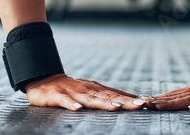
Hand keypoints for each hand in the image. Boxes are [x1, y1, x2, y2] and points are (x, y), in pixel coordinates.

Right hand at [23, 73, 144, 110]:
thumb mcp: (90, 92)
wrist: (43, 80)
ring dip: (103, 103)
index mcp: (95, 89)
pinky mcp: (57, 95)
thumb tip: (130, 100)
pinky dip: (71, 104)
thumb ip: (107, 96)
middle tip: (141, 104)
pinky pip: (64, 101)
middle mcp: (87, 89)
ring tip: (117, 107)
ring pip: (90, 98)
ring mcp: (72, 92)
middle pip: (108, 96)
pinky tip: (77, 109)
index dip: (132, 98)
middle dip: (125, 101)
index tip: (147, 102)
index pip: (117, 94)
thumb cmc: (70, 89)